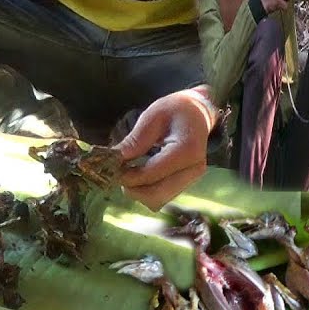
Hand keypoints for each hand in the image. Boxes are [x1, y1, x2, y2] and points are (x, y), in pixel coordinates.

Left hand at [114, 88, 212, 209]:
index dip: (128, 175)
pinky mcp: (187, 183)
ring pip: (158, 200)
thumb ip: (136, 139)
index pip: (152, 174)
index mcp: (187, 150)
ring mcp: (192, 179)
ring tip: (127, 172)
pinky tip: (138, 174)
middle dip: (132, 188)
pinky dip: (146, 190)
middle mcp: (194, 169)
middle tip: (116, 173)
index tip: (110, 167)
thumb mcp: (153, 116)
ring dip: (138, 191)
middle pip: (156, 194)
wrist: (198, 113)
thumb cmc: (175, 109)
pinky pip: (162, 196)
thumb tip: (115, 159)